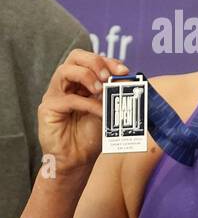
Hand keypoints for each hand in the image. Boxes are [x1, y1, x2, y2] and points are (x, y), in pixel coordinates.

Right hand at [37, 49, 130, 176]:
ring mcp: (55, 95)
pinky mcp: (48, 108)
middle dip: (95, 62)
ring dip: (87, 76)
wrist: (78, 160)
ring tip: (102, 90)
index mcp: (81, 82)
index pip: (90, 60)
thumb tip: (128, 81)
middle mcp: (66, 85)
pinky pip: (68, 99)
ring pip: (65, 71)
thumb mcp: (108, 111)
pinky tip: (100, 112)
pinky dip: (88, 103)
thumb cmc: (92, 136)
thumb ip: (114, 96)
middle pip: (74, 57)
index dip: (107, 61)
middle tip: (109, 76)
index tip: (124, 70)